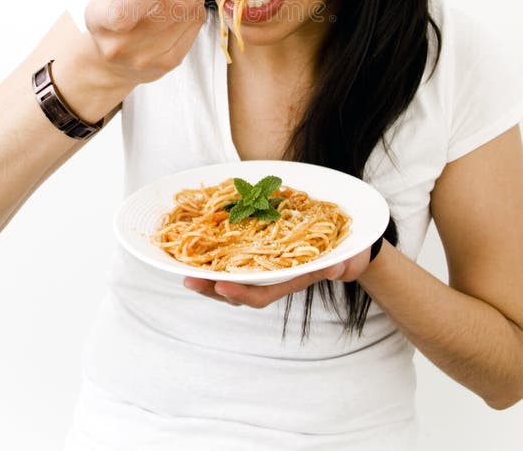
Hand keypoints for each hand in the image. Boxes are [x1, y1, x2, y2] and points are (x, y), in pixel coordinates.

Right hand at [83, 0, 205, 94]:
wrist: (111, 58)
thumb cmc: (117, 10)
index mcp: (102, 19)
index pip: (126, 11)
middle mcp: (120, 45)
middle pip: (170, 11)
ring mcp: (145, 58)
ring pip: (188, 18)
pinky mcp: (167, 64)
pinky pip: (194, 31)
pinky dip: (196, 14)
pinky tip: (186, 9)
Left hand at [183, 247, 373, 307]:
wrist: (349, 243)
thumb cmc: (351, 252)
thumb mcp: (351, 257)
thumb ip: (345, 264)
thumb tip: (337, 268)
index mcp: (291, 279)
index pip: (262, 293)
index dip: (241, 293)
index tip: (222, 287)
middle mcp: (274, 275)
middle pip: (238, 289)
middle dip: (212, 287)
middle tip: (188, 281)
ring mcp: (267, 262)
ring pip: (232, 274)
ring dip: (208, 272)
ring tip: (183, 267)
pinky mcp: (261, 247)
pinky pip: (235, 255)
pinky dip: (218, 252)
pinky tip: (201, 241)